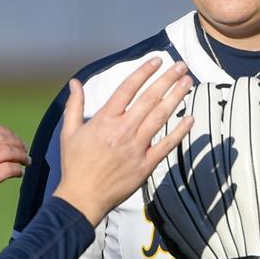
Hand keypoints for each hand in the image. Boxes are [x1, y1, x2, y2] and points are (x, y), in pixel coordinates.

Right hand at [0, 122, 28, 222]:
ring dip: (21, 155)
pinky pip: (7, 169)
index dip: (7, 132)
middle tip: (24, 151)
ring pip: (7, 151)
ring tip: (26, 162)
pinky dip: (17, 169)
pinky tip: (19, 174)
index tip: (14, 140)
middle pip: (1, 138)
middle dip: (17, 143)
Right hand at [53, 59, 193, 224]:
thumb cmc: (75, 165)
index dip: (144, 72)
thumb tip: (74, 82)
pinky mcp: (146, 165)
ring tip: (188, 82)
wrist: (82, 198)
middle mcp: (122, 130)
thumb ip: (74, 105)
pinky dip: (180, 131)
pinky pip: (167, 144)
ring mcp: (136, 147)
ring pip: (160, 117)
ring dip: (176, 97)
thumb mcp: (69, 132)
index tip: (157, 60)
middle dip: (167, 79)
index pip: (128, 89)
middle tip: (181, 66)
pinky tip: (190, 118)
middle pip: (149, 99)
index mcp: (104, 120)